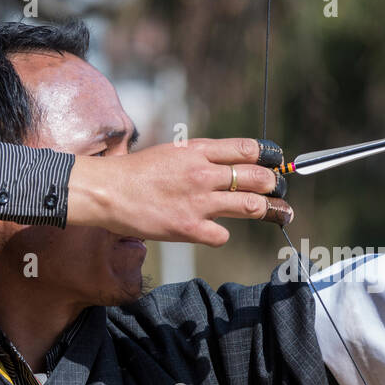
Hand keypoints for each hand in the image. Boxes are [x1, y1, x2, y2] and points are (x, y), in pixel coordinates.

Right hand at [68, 137, 291, 246]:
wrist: (106, 191)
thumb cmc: (136, 172)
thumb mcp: (172, 153)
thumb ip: (200, 157)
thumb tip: (226, 164)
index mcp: (199, 151)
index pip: (248, 149)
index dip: (269, 157)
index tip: (276, 164)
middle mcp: (204, 174)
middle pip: (257, 177)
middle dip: (274, 185)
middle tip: (279, 190)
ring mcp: (199, 202)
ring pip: (250, 206)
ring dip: (266, 210)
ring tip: (277, 213)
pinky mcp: (189, 228)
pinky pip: (222, 235)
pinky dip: (221, 235)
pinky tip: (213, 232)